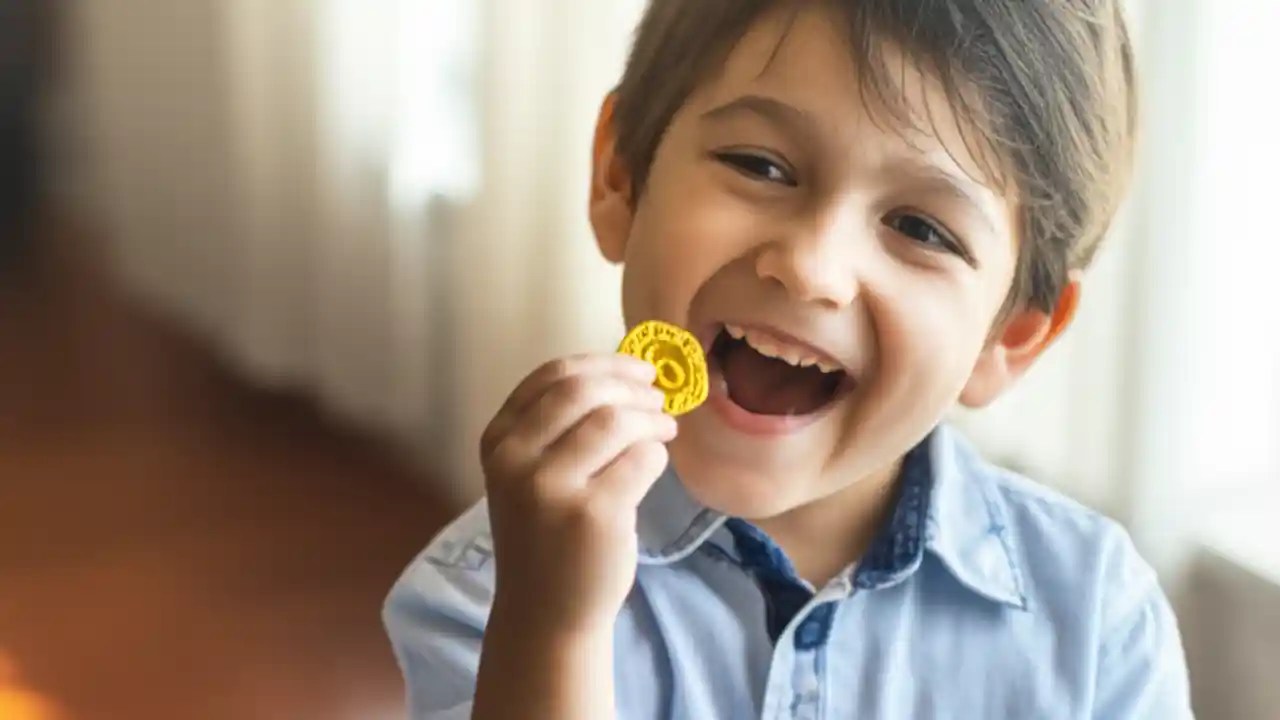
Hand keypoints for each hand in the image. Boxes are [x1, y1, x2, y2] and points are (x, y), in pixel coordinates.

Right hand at [480, 353, 676, 635]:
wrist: (544, 611)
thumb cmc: (546, 534)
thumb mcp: (529, 473)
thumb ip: (561, 426)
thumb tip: (628, 373)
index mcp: (498, 440)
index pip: (553, 376)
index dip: (605, 363)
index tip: (638, 369)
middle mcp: (515, 459)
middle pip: (586, 391)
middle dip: (633, 387)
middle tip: (659, 399)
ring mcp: (551, 487)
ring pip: (616, 421)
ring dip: (652, 419)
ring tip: (665, 430)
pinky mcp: (593, 514)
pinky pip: (642, 459)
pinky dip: (657, 455)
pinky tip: (652, 467)